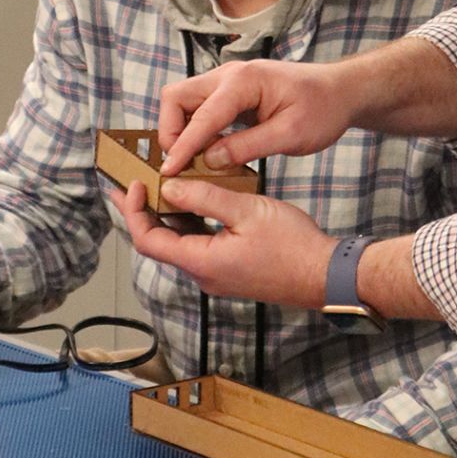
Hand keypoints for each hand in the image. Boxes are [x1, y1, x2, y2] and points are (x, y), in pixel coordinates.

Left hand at [111, 180, 337, 308]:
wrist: (324, 274)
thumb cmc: (292, 245)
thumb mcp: (246, 211)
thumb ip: (205, 197)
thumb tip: (171, 187)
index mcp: (201, 261)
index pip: (149, 239)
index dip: (134, 211)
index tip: (134, 183)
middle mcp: (203, 274)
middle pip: (160, 242)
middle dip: (144, 211)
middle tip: (133, 183)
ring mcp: (217, 274)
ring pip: (180, 242)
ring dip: (168, 215)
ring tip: (160, 185)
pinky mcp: (230, 270)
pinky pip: (199, 244)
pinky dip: (190, 221)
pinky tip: (196, 200)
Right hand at [158, 58, 351, 175]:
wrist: (340, 91)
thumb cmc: (323, 109)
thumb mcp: (291, 134)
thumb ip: (248, 146)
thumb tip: (209, 160)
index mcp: (244, 81)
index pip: (202, 116)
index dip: (182, 146)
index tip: (169, 172)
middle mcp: (229, 75)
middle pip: (177, 97)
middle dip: (171, 131)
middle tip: (181, 164)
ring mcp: (228, 81)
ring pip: (184, 100)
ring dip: (180, 130)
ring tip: (193, 162)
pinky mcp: (231, 92)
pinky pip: (199, 107)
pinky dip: (195, 128)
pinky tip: (207, 152)